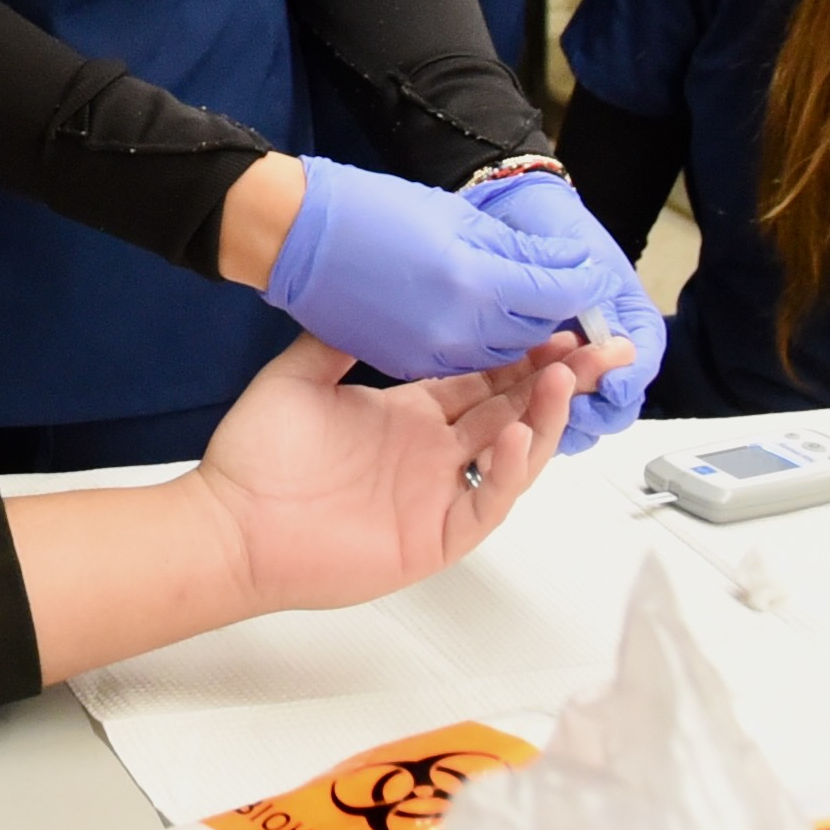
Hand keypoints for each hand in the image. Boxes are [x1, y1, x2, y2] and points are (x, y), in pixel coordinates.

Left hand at [7, 334, 588, 679]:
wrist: (231, 522)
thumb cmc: (258, 456)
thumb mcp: (298, 377)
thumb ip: (337, 340)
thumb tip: (372, 293)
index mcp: (409, 411)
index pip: (482, 377)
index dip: (520, 352)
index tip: (556, 320)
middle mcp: (434, 450)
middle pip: (512, 408)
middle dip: (557, 377)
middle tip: (598, 346)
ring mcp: (439, 493)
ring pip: (514, 453)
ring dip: (544, 416)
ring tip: (564, 376)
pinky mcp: (436, 535)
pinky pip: (486, 502)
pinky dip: (509, 471)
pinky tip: (519, 436)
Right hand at [257, 154, 608, 380]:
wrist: (290, 236)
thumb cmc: (361, 210)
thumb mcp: (450, 216)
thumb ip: (513, 248)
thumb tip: (566, 264)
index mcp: (473, 283)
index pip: (553, 295)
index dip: (580, 286)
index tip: (592, 278)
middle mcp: (458, 329)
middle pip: (536, 336)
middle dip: (566, 327)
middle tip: (592, 317)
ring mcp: (430, 353)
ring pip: (505, 361)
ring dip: (530, 346)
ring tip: (550, 332)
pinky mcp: (406, 364)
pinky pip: (466, 368)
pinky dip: (489, 355)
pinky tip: (495, 338)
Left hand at [459, 169, 662, 450]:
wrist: (505, 208)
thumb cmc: (547, 222)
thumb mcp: (575, 248)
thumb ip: (595, 294)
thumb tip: (620, 345)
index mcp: (626, 312)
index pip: (643, 356)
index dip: (630, 377)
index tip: (609, 386)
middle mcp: (605, 343)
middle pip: (620, 397)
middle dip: (601, 410)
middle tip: (574, 410)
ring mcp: (573, 359)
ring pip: (586, 411)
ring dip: (572, 421)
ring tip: (546, 419)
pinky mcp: (536, 370)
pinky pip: (546, 406)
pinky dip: (539, 416)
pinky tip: (520, 422)